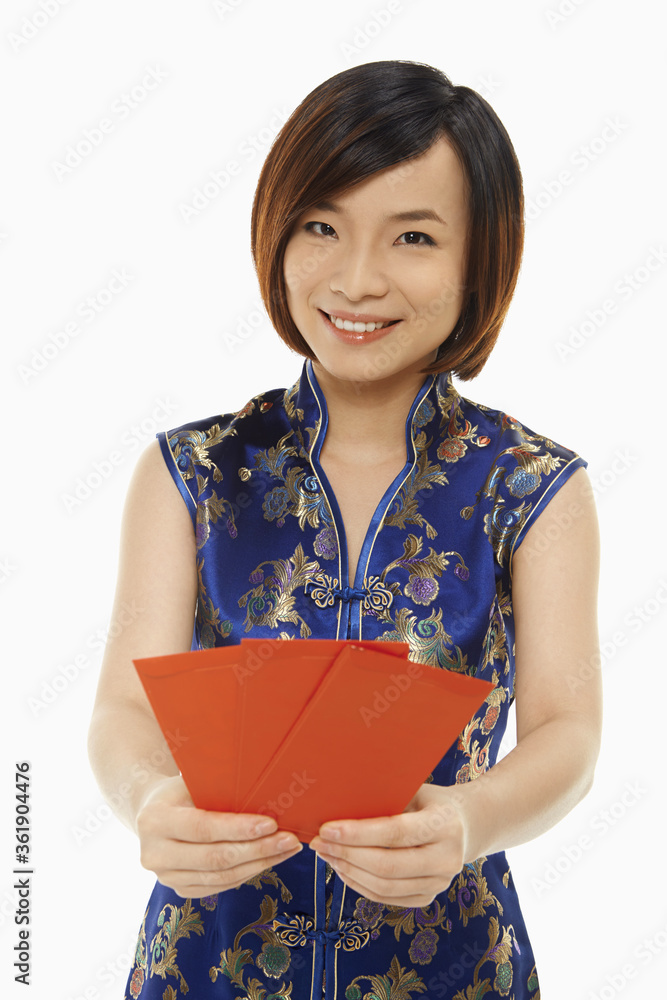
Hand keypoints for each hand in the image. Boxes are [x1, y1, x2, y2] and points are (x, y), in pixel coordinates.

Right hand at [135, 775, 302, 897]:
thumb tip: (263, 791)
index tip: (271, 824)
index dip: (239, 828)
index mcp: (155, 821)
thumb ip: (217, 790)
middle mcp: (155, 854)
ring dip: (259, 864)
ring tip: (286, 850)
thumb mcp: (190, 782)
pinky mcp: (180, 890)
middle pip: (215, 858)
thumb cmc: (178, 792)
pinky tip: (269, 860)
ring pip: (221, 877)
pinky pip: (220, 886)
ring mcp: (166, 877)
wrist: (152, 813)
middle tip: (289, 839)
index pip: (203, 828)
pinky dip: (248, 873)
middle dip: (258, 850)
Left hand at [308, 783, 467, 906]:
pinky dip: (359, 884)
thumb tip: (338, 800)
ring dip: (348, 871)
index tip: (326, 828)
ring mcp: (439, 883)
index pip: (395, 832)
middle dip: (346, 854)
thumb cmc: (429, 801)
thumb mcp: (414, 789)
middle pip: (387, 865)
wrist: (464, 825)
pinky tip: (342, 868)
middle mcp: (446, 858)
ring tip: (327, 854)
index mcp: (444, 824)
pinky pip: (386, 898)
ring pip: (384, 887)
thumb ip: (386, 797)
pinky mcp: (427, 897)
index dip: (357, 833)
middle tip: (319, 842)